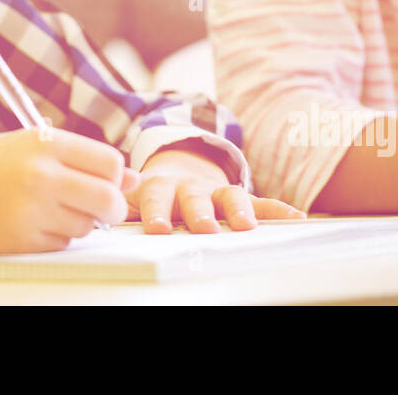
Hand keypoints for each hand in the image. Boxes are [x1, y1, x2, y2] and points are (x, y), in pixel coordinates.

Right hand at [0, 128, 140, 253]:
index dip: (114, 175)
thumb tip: (131, 177)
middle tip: (99, 208)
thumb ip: (77, 158)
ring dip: (78, 223)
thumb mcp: (23, 147)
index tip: (105, 181)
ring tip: (47, 210)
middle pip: (109, 199)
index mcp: (43, 142)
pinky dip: (55, 239)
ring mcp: (31, 209)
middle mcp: (41, 174)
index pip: (109, 162)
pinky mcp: (21, 240)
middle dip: (111, 208)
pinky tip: (29, 225)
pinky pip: (61, 245)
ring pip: (86, 226)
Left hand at [126, 147, 304, 233]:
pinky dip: (278, 210)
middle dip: (198, 212)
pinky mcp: (237, 198)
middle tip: (203, 227)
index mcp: (160, 186)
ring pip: (229, 196)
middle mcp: (189, 187)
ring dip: (238, 210)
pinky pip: (261, 202)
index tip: (155, 227)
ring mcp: (215, 191)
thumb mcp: (134, 198)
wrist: (176, 170)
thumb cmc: (152, 195)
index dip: (155, 210)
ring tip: (245, 226)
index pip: (155, 196)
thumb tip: (101, 215)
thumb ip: (125, 206)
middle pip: (194, 197)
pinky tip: (297, 218)